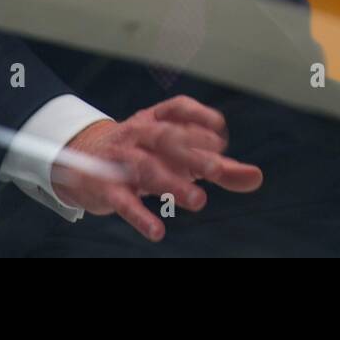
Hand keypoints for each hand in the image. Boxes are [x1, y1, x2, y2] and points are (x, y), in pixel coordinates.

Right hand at [50, 95, 263, 241]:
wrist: (82, 163)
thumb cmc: (145, 156)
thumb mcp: (180, 157)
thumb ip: (220, 169)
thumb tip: (257, 177)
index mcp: (157, 118)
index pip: (178, 108)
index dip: (199, 117)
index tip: (220, 132)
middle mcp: (138, 133)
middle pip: (166, 138)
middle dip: (192, 152)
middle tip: (218, 169)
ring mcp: (119, 158)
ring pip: (146, 167)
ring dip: (172, 183)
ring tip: (199, 201)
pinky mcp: (105, 186)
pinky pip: (121, 200)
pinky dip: (139, 215)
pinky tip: (157, 230)